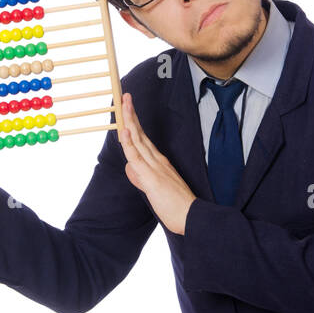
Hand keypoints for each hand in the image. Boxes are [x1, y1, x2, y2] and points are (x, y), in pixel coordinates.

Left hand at [118, 93, 196, 234]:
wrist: (190, 216)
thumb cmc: (175, 206)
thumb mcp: (154, 189)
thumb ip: (142, 177)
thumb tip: (130, 169)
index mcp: (158, 162)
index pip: (142, 138)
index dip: (134, 122)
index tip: (127, 109)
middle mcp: (157, 160)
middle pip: (139, 133)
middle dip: (131, 114)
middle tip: (125, 96)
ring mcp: (155, 166)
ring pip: (138, 140)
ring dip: (129, 121)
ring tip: (124, 104)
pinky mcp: (152, 177)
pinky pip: (138, 157)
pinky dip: (130, 143)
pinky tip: (125, 130)